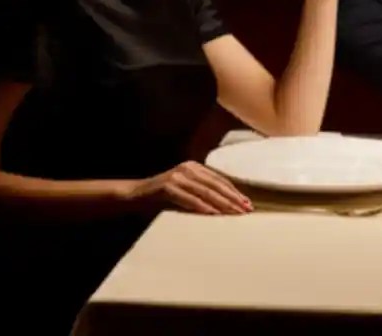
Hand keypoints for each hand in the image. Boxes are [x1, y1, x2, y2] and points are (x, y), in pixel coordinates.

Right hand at [126, 161, 252, 214]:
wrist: (135, 195)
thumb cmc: (163, 198)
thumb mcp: (186, 193)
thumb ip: (203, 194)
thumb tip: (228, 208)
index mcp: (195, 167)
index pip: (220, 180)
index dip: (234, 192)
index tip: (247, 204)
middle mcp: (188, 168)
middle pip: (216, 185)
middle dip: (232, 199)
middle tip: (246, 210)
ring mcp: (178, 176)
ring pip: (205, 191)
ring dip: (222, 204)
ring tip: (234, 214)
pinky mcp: (167, 186)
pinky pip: (189, 198)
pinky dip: (202, 207)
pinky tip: (213, 214)